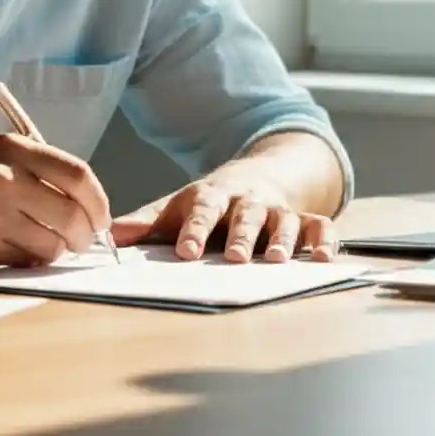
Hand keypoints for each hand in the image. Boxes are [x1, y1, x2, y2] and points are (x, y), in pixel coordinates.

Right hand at [0, 134, 111, 267]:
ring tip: (44, 246)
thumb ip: (35, 171)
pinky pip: (26, 261)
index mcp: (10, 147)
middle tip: (82, 242)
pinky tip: (18, 252)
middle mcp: (3, 177)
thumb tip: (86, 205)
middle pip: (73, 214)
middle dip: (85, 235)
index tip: (101, 217)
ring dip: (56, 251)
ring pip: (53, 244)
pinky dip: (31, 261)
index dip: (99, 202)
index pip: (78, 175)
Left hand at [111, 178, 338, 263]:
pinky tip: (324, 258)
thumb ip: (146, 223)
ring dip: (283, 240)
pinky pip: (320, 227)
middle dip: (241, 236)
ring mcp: (279, 211)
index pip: (202, 213)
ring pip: (284, 222)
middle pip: (245, 217)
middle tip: (236, 257)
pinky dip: (326, 241)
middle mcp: (248, 202)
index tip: (186, 252)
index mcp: (212, 198)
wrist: (258, 176)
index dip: (194, 231)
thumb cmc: (210, 202)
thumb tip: (108, 236)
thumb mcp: (177, 207)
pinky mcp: (306, 219)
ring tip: (278, 260)